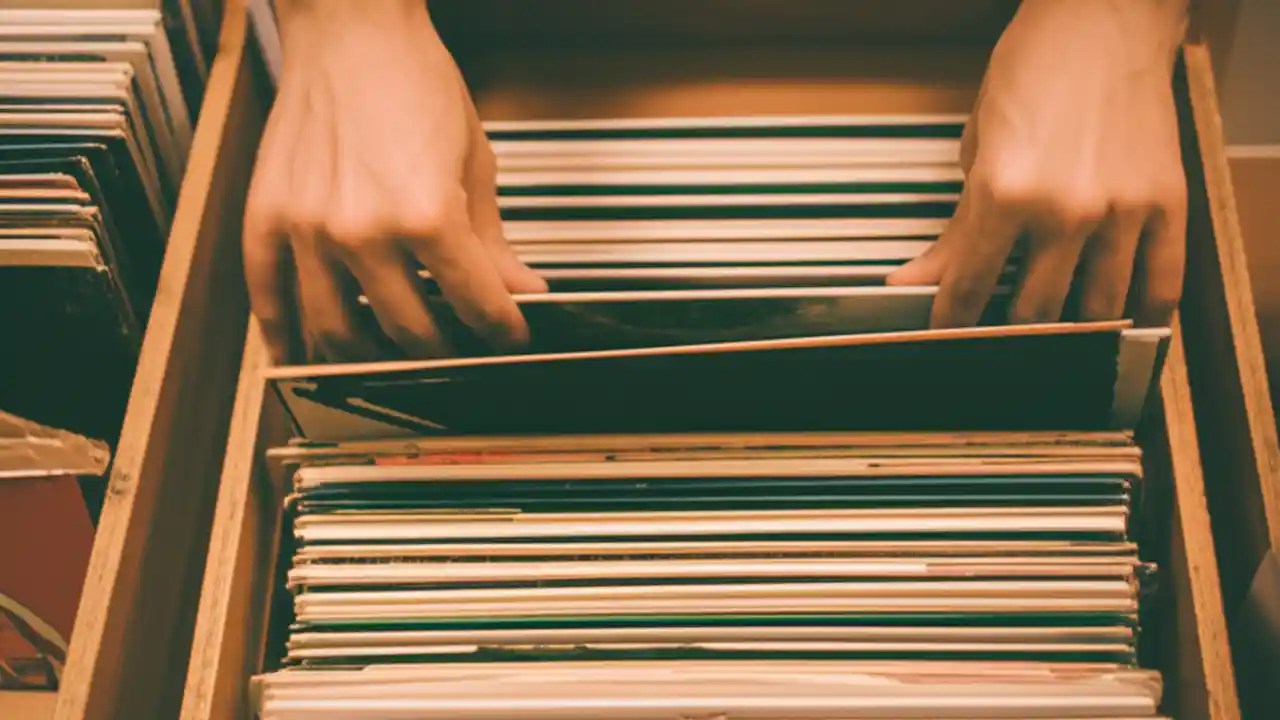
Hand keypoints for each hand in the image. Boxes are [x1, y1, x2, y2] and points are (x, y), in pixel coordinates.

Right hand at [243, 0, 545, 363]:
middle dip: (445, 351)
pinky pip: (271, 300)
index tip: (510, 339)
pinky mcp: (266, 219)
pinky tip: (308, 356)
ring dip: (374, 357)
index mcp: (427, 214)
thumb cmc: (414, 83)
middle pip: (410, 333)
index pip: (476, 305)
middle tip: (457, 352)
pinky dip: (289, 338)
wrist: (350, 29)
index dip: (502, 331)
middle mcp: (363, 230)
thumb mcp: (474, 163)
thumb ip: (494, 241)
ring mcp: (308, 229)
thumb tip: (523, 291)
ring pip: (340, 333)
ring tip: (395, 356)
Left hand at [888, 0, 1188, 327]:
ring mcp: (1120, 211)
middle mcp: (1064, 210)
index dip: (951, 322)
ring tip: (1053, 331)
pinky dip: (1139, 316)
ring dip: (1070, 329)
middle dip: (1009, 331)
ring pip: (1094, 310)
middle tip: (998, 335)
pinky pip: (1160, 285)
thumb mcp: (976, 148)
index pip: (969, 287)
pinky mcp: (1167, 204)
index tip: (947, 335)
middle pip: (1032, 312)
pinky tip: (1120, 325)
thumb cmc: (1034, 73)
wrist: (1103, 22)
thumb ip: (954, 226)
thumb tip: (919, 280)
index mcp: (1004, 193)